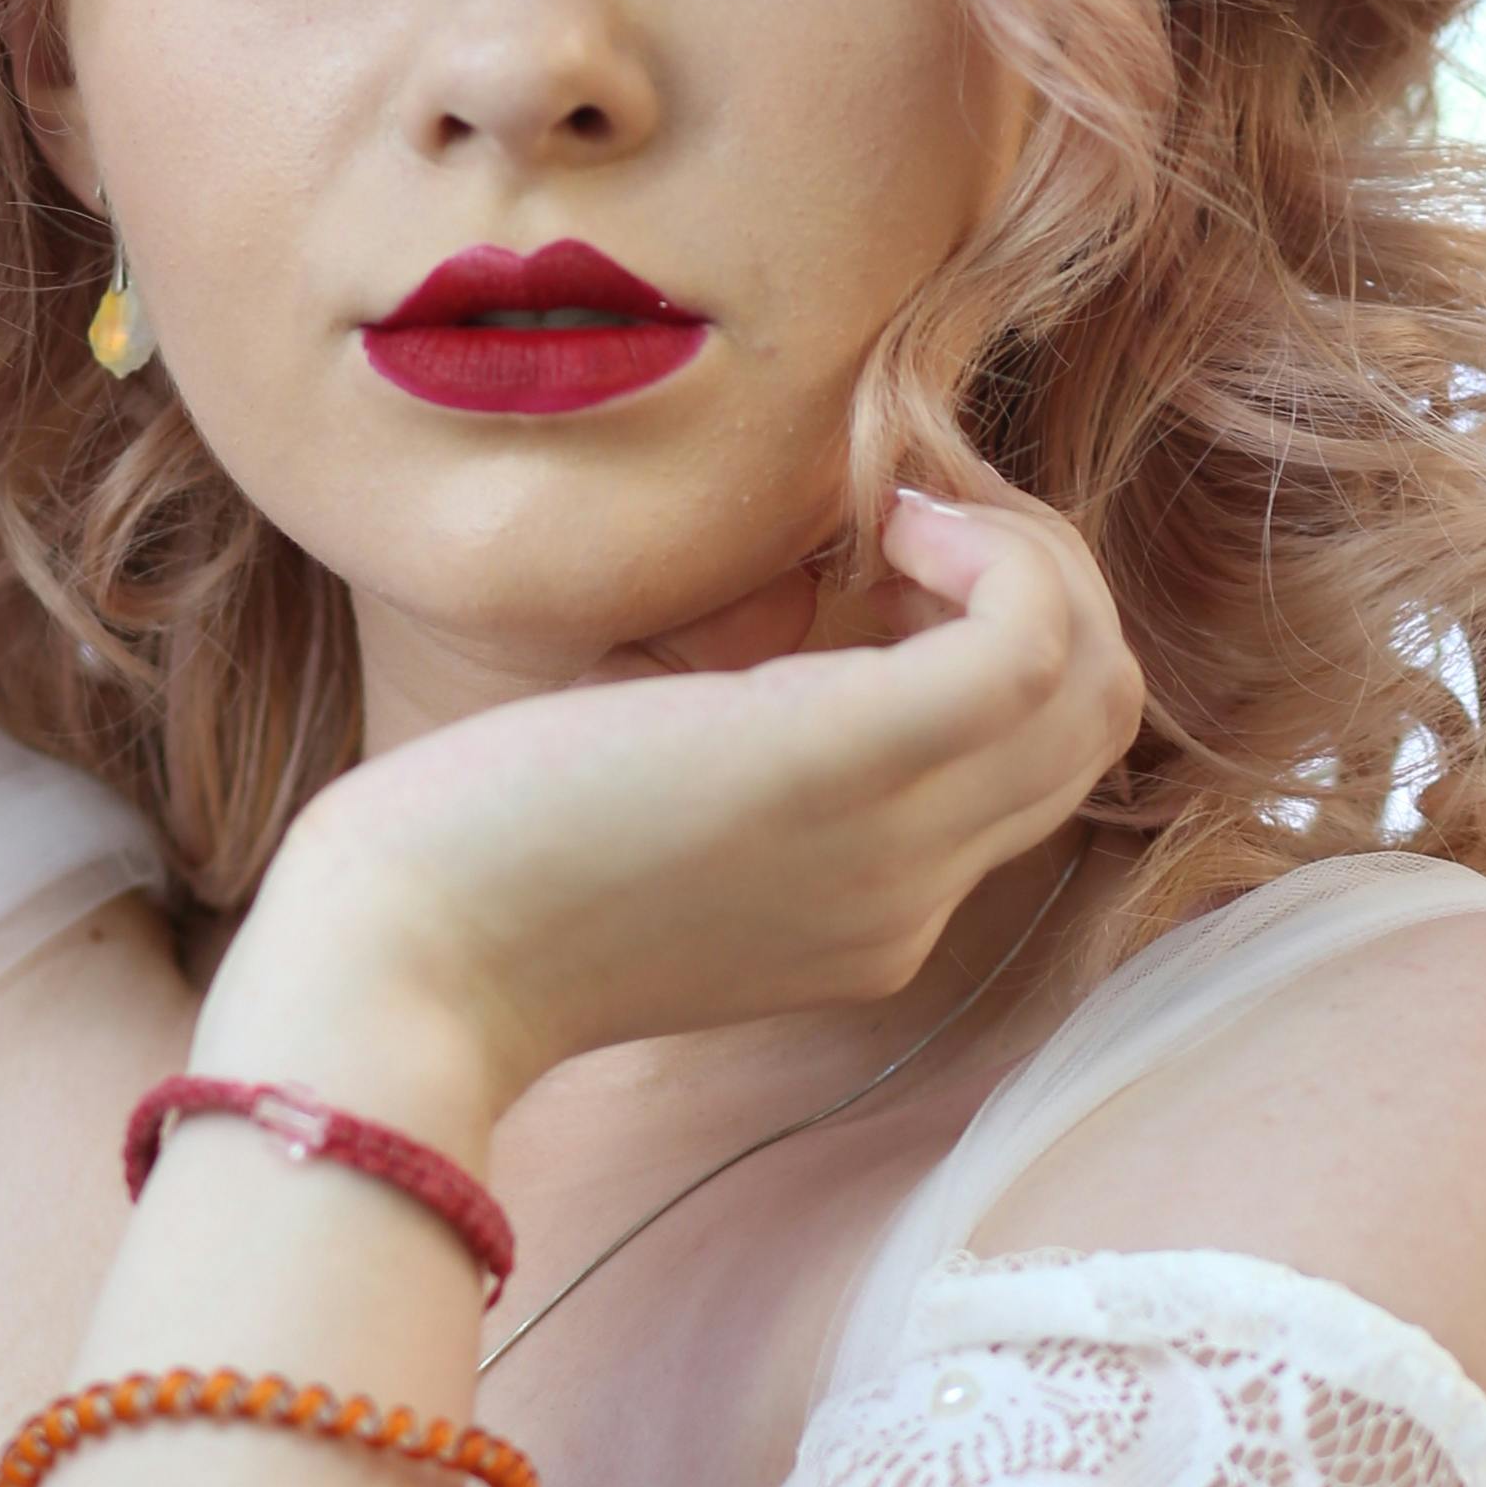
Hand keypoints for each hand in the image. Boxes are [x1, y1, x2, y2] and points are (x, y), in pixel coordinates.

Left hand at [216, 487, 1144, 1124]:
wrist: (393, 968)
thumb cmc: (461, 870)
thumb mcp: (636, 810)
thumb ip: (730, 743)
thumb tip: (783, 605)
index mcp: (864, 916)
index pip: (1024, 774)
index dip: (991, 639)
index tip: (877, 565)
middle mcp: (910, 898)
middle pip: (1092, 726)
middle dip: (1039, 585)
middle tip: (909, 520)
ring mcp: (894, 844)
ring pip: (1092, 681)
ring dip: (1030, 560)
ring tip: (900, 518)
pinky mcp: (844, 765)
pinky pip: (1030, 643)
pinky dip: (998, 554)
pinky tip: (888, 523)